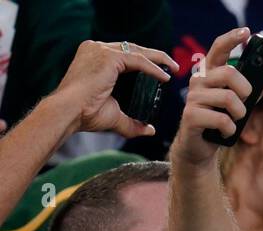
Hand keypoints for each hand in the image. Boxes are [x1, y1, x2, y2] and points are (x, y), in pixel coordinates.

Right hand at [51, 39, 177, 138]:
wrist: (69, 112)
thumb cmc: (85, 114)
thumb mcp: (114, 116)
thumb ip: (132, 123)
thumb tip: (150, 130)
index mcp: (94, 57)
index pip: (124, 54)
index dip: (146, 60)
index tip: (163, 72)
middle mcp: (96, 49)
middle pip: (132, 48)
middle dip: (156, 56)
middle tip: (174, 67)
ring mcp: (100, 50)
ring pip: (137, 51)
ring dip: (158, 59)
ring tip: (174, 69)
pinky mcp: (107, 57)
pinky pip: (138, 60)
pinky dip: (153, 68)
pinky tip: (165, 77)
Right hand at [172, 27, 262, 166]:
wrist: (202, 146)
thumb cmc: (224, 118)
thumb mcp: (247, 98)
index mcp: (212, 73)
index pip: (219, 48)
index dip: (231, 39)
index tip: (247, 32)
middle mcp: (199, 80)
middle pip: (230, 74)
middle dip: (246, 92)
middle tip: (243, 104)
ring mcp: (193, 97)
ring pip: (228, 98)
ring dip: (239, 115)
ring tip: (232, 121)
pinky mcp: (191, 115)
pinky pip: (223, 120)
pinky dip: (230, 129)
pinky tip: (225, 132)